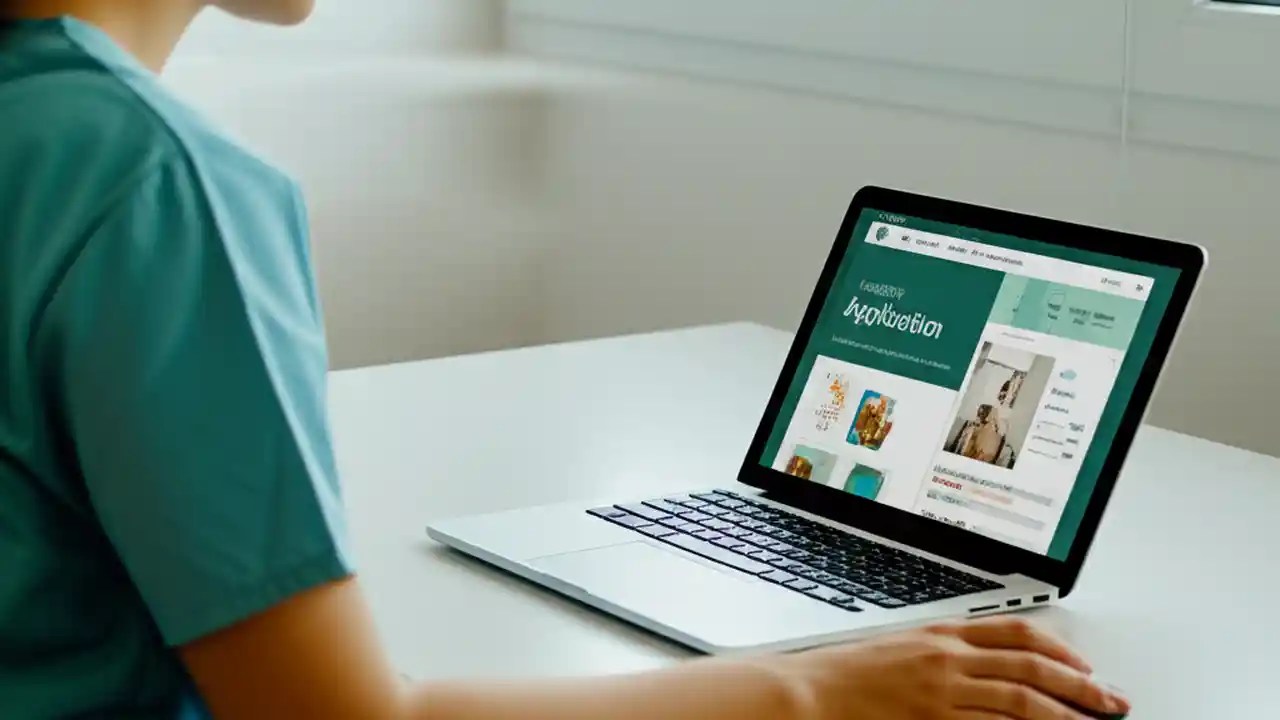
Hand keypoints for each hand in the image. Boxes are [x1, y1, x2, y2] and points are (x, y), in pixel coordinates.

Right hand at [791, 616, 1129, 718]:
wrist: (811, 691)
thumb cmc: (849, 672)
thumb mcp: (903, 645)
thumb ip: (947, 650)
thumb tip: (992, 664)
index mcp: (944, 632)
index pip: (1019, 632)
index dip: (1062, 649)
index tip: (1086, 666)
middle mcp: (950, 657)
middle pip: (1032, 667)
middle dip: (1081, 685)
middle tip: (1112, 701)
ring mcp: (944, 691)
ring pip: (1022, 702)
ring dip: (1066, 715)